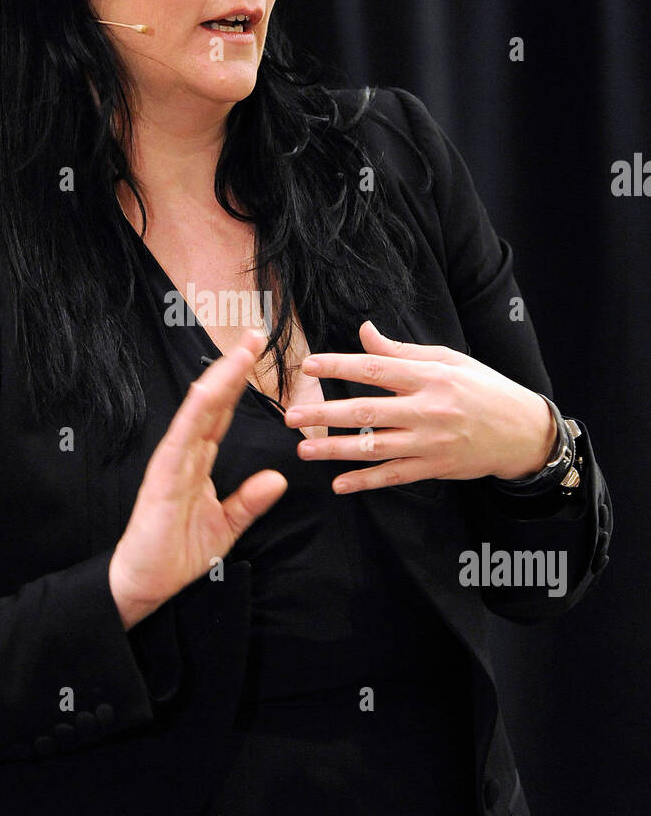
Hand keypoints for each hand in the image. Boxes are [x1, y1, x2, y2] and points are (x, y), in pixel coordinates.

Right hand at [109, 329, 287, 624]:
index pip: (221, 415)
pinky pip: (179, 440)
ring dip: (218, 380)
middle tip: (254, 336)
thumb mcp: (226, 527)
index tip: (256, 355)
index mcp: (197, 462)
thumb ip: (248, 502)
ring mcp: (171, 463)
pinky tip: (205, 392)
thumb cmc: (175, 553)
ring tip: (239, 353)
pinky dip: (193, 414)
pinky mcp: (163, 479)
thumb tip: (278, 478)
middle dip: (232, 368)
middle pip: (211, 403)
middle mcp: (183, 454)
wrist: (145, 583)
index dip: (238, 384)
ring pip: (197, 412)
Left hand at [283, 320, 556, 493]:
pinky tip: (338, 484)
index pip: (375, 370)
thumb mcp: (449, 361)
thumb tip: (364, 331)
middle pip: (367, 411)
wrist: (523, 432)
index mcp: (429, 377)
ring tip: (304, 451)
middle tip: (292, 417)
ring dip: (336, 450)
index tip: (308, 366)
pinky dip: (365, 482)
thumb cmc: (484, 390)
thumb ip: (401, 351)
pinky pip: (393, 476)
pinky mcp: (434, 468)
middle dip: (325, 414)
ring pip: (375, 447)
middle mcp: (427, 410)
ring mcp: (430, 443)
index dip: (339, 367)